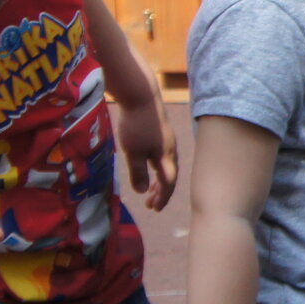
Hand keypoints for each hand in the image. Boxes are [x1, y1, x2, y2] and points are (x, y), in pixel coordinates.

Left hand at [115, 95, 179, 209]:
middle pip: (169, 176)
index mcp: (166, 157)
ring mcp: (167, 141)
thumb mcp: (133, 151)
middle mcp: (170, 150)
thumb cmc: (137, 124)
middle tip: (151, 205)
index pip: (168, 182)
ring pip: (166, 166)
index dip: (163, 197)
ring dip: (159, 180)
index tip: (154, 208)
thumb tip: (142, 191)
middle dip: (161, 192)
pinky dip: (156, 167)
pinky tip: (148, 164)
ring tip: (149, 189)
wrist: (141, 95)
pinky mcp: (161, 133)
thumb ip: (138, 172)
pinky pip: (162, 156)